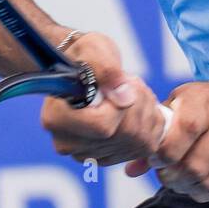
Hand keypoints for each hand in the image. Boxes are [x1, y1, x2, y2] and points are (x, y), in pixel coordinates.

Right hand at [40, 32, 167, 165]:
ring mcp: (88, 154)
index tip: (123, 83)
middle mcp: (68, 143)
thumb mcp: (94, 50)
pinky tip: (140, 107)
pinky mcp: (108, 158)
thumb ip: (107, 70)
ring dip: (147, 112)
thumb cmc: (86, 56)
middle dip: (139, 105)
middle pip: (123, 136)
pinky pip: (144, 148)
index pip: (102, 126)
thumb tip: (125, 99)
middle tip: (134, 82)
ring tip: (135, 91)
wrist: (85, 69)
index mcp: (56, 118)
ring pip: (137, 143)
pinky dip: (151, 125)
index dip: (122, 106)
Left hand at [126, 80, 208, 202]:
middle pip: (194, 166)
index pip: (182, 133)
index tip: (156, 159)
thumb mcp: (181, 103)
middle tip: (167, 176)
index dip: (164, 154)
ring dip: (189, 188)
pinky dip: (208, 193)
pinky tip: (201, 183)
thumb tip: (131, 170)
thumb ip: (157, 132)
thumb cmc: (208, 103)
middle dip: (173, 178)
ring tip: (182, 181)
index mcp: (205, 100)